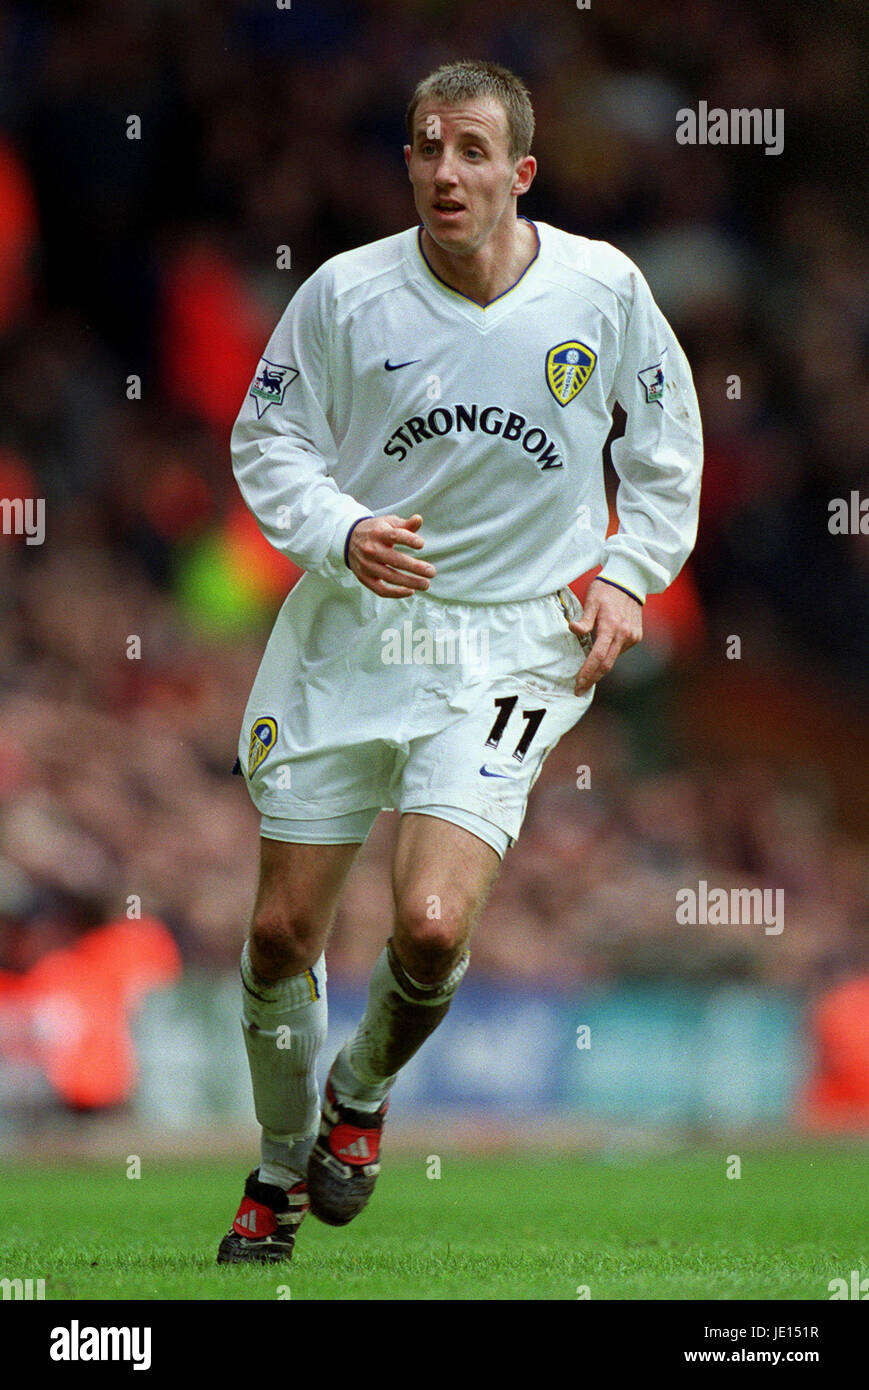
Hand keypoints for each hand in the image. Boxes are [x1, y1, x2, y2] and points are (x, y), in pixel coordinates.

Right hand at [346, 513, 435, 597]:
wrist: (348, 539)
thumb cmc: (375, 531)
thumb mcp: (388, 523)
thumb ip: (405, 524)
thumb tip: (419, 519)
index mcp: (378, 533)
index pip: (395, 536)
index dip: (409, 540)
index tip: (422, 544)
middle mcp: (371, 550)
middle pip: (395, 560)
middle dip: (415, 567)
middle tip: (431, 572)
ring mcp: (367, 565)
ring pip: (390, 577)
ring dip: (410, 582)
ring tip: (426, 584)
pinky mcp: (364, 578)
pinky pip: (381, 590)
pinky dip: (396, 593)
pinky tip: (410, 591)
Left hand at [569, 579, 642, 694]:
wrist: (629, 581)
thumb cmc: (606, 589)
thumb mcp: (592, 600)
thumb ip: (584, 618)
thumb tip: (574, 629)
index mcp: (611, 627)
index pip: (597, 657)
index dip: (587, 673)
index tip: (578, 685)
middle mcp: (624, 634)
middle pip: (606, 664)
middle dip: (592, 679)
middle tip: (579, 690)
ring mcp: (632, 636)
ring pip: (614, 659)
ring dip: (600, 669)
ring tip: (587, 676)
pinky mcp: (636, 636)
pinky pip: (620, 651)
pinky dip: (609, 657)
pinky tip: (600, 658)